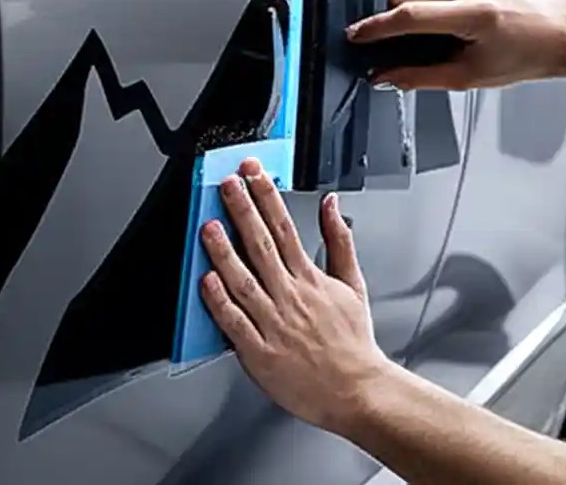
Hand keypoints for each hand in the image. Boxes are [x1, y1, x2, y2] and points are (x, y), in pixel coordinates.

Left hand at [198, 157, 392, 432]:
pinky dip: (220, 302)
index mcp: (310, 280)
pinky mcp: (260, 352)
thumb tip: (331, 204)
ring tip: (209, 226)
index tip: (253, 174)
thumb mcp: (353, 284)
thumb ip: (339, 240)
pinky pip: (235, 322)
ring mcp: (274, 324)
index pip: (284, 228)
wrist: (358, 392)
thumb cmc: (353, 344)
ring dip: (224, 252)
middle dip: (242, 211)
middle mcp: (291, 297)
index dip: (266, 197)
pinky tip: (207, 281)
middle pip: (262, 246)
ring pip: (243, 281)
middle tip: (227, 185)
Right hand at [346, 0, 565, 89]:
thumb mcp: (468, 77)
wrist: (550, 31)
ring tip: (423, 14)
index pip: (410, 15)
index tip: (358, 34)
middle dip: (392, 14)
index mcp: (475, 15)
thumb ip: (419, 78)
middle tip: (406, 34)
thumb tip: (383, 77)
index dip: (376, 28)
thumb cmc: (518, 54)